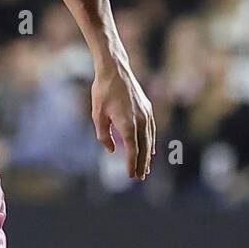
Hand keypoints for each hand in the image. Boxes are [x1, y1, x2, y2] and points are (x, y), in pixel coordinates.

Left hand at [91, 58, 155, 179]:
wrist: (115, 70)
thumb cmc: (102, 92)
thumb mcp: (97, 115)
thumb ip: (103, 135)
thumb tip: (112, 150)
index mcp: (127, 124)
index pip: (132, 150)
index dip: (131, 164)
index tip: (131, 175)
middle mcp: (140, 120)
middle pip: (143, 147)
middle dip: (142, 164)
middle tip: (140, 177)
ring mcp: (146, 114)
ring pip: (149, 139)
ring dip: (148, 155)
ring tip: (146, 168)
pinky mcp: (147, 108)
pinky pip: (151, 129)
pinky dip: (151, 141)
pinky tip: (150, 149)